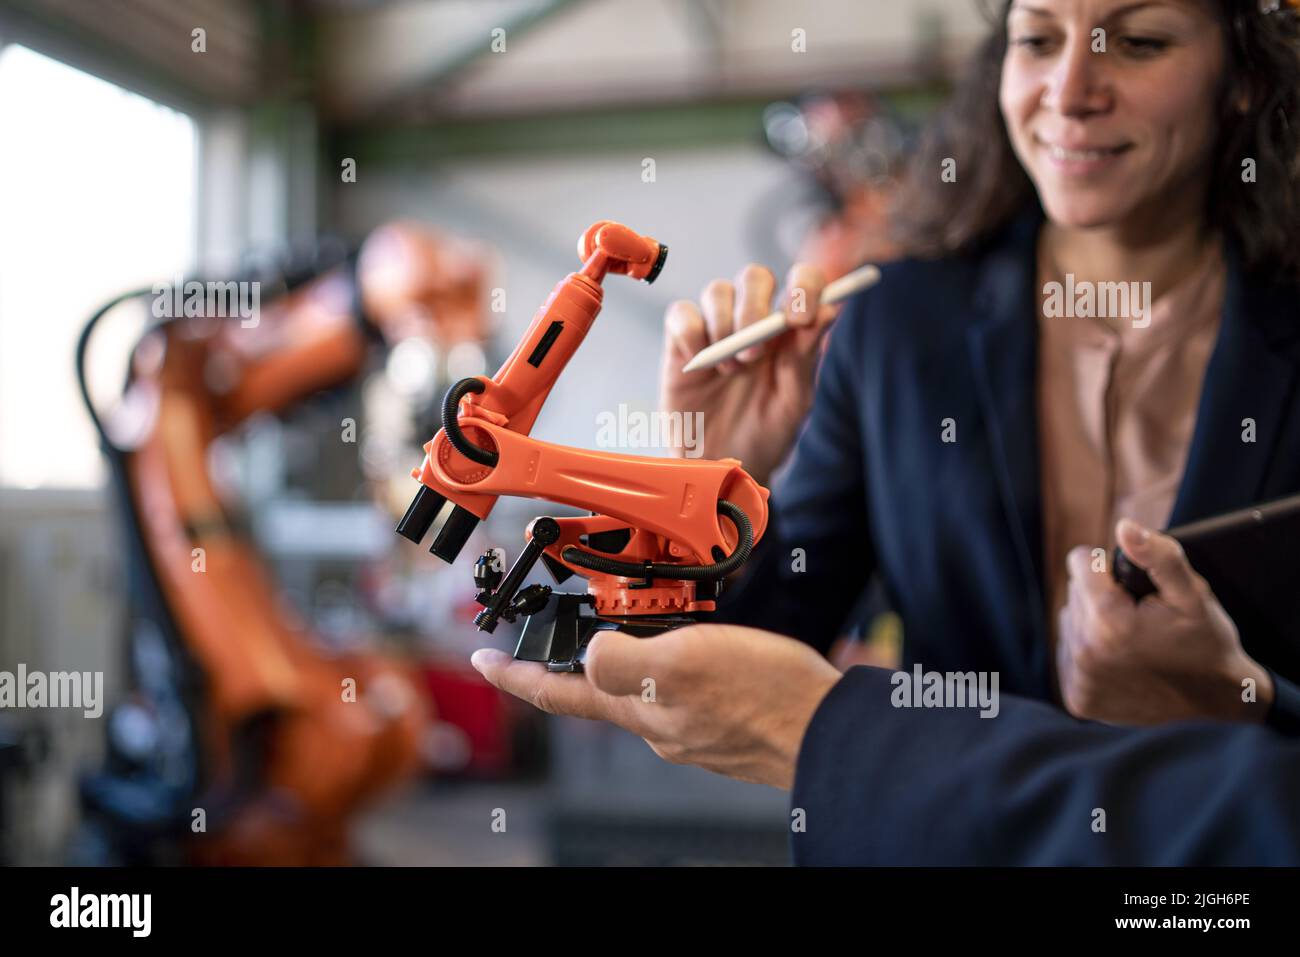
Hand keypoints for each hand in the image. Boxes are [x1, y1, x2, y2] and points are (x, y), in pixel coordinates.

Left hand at [471, 624, 842, 787]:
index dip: (514, 675)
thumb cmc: (763, 698)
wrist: (827, 730)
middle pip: (594, 688)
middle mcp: (656, 724)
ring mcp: (689, 725)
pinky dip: (670, 658)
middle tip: (562, 617)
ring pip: (639, 684)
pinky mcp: (720, 718)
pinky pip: (679, 685)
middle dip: (572, 656)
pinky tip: (693, 640)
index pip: (556, 694)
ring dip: (626, 652)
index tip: (483, 659)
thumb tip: (588, 653)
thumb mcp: (683, 662)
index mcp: (636, 709)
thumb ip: (624, 660)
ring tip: (636, 617)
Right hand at [659, 263, 840, 485]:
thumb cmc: (764, 435)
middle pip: (754, 277)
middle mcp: (752, 321)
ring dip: (725, 326)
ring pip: (717, 290)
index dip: (803, 286)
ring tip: (730, 369)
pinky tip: (700, 363)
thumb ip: (806, 356)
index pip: (801, 282)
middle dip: (755, 306)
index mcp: (788, 329)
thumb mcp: (793, 402)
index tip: (800, 316)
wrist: (721, 468)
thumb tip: (830, 308)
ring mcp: (715, 330)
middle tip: (756, 352)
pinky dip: (691, 333)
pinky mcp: (681, 344)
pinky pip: (681, 314)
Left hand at [1056, 518, 1273, 724]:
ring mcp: (1079, 680)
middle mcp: (1085, 651)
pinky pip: (1069, 654)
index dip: (1109, 567)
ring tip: (1130, 637)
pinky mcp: (1077, 700)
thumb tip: (1125, 527)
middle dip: (1102, 595)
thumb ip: (1159, 556)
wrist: (1217, 700)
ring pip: (1069, 621)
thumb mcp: (1194, 595)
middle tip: (1140, 615)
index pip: (1080, 562)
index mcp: (1109, 621)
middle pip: (1074, 591)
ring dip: (1093, 622)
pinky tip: (1120, 659)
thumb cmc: (1206, 643)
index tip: (1134, 585)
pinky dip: (1089, 652)